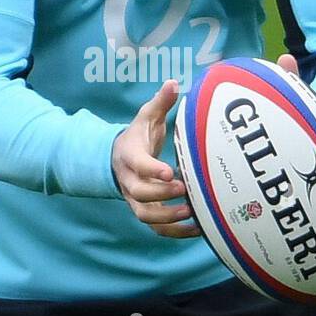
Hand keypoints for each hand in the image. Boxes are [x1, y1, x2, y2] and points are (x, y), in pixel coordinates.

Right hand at [111, 80, 201, 238]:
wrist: (117, 159)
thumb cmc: (138, 136)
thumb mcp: (145, 117)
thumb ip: (159, 102)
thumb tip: (174, 83)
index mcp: (129, 156)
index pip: (137, 165)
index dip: (152, 170)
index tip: (170, 172)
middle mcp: (129, 181)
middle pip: (140, 194)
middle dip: (162, 195)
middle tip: (185, 190)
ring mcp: (136, 199)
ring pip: (146, 215)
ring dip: (168, 218)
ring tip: (191, 212)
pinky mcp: (146, 211)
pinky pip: (157, 228)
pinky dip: (175, 232)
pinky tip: (198, 229)